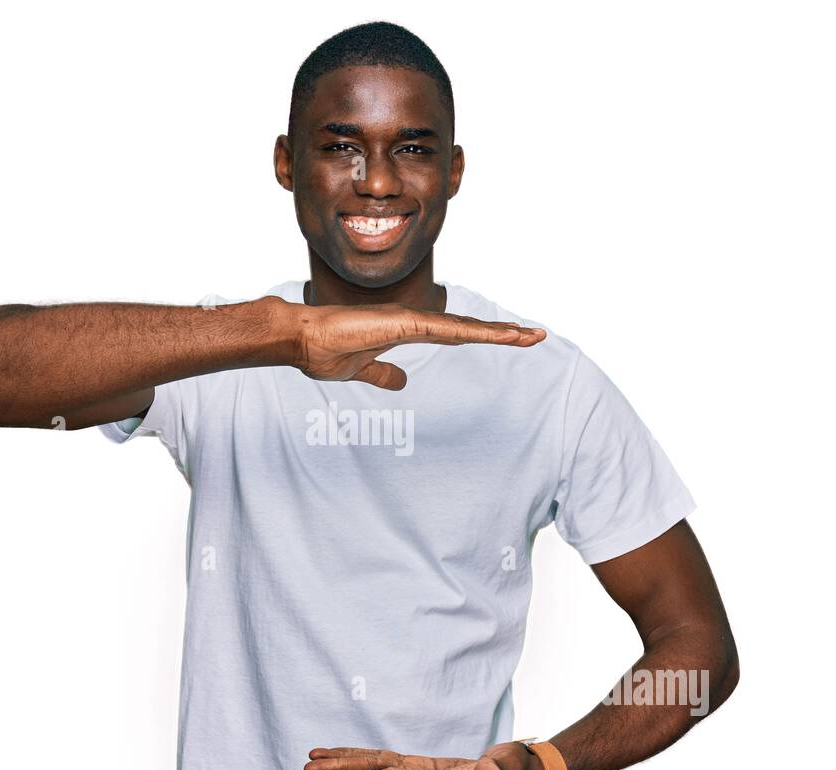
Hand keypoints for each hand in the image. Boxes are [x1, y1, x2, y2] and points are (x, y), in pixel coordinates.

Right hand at [284, 301, 545, 390]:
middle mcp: (413, 321)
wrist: (299, 338)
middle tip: (536, 334)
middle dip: (502, 332)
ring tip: (531, 335)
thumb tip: (403, 382)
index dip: (481, 335)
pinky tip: (501, 336)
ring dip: (500, 332)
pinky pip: (449, 329)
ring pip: (465, 327)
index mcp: (405, 331)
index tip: (509, 339)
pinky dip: (477, 332)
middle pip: (467, 328)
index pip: (453, 334)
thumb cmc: (322, 351)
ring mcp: (411, 320)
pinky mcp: (405, 323)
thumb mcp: (361, 370)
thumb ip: (384, 374)